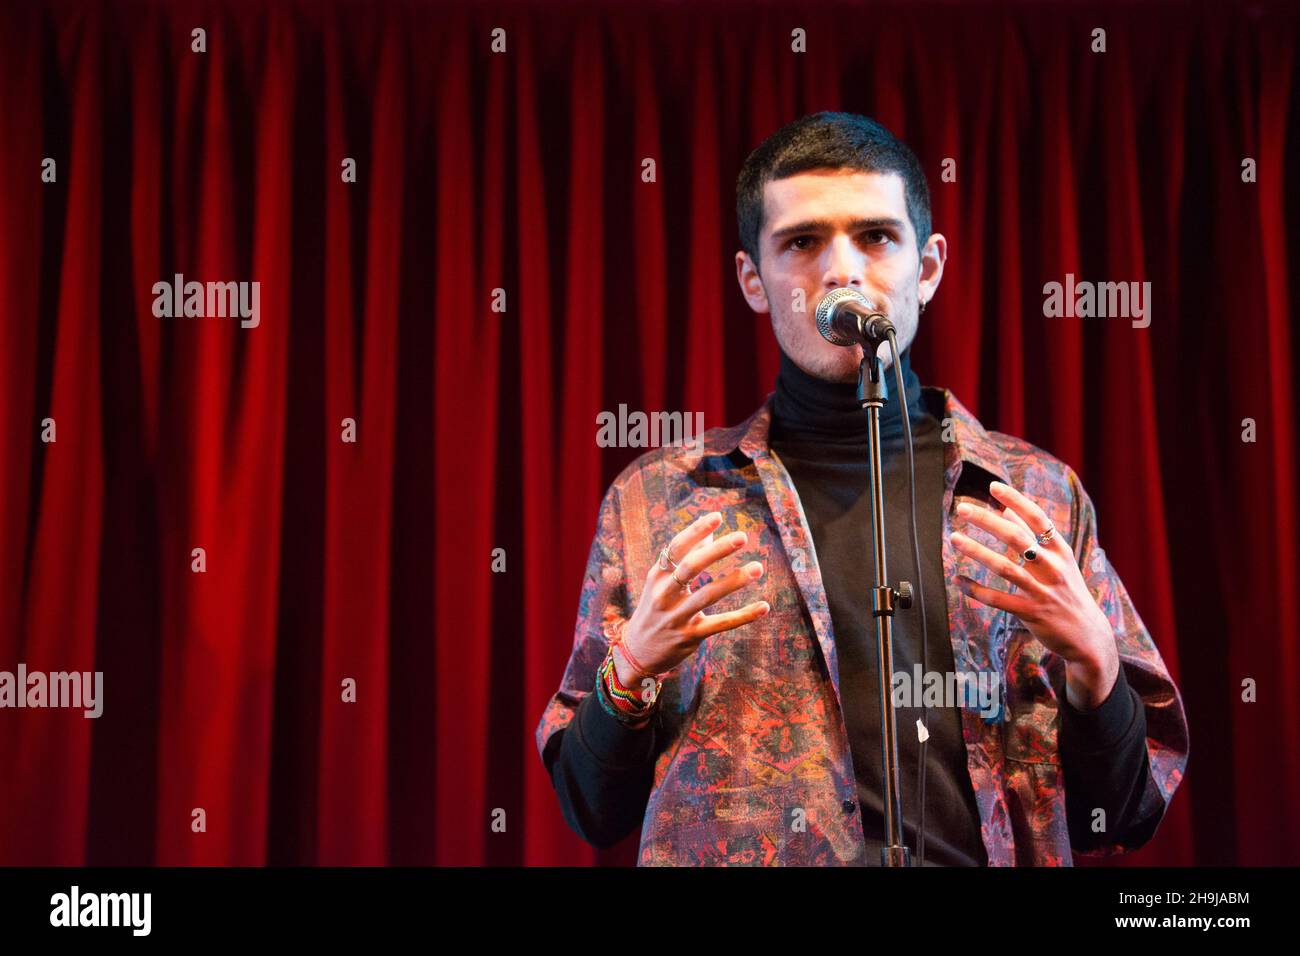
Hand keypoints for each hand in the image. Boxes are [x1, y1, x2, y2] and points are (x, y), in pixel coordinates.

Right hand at [616, 511, 768, 688]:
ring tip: (758, 567)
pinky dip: (743, 616)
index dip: (696, 531)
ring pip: (708, 595)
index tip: (718, 517)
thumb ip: (684, 558)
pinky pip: (720, 624)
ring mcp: (677, 617)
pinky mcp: (691, 637)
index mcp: (657, 576)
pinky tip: (763, 606)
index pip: (676, 548)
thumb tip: (710, 532)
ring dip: (734, 580)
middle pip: (691, 567)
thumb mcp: (661, 582)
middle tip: (742, 537)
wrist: (637, 651)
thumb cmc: (655, 608)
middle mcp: (664, 594)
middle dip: (717, 551)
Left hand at [949, 480, 1118, 710]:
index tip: (993, 487)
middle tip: (962, 508)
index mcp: (1060, 551)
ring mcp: (1043, 591)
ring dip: (977, 551)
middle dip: (987, 521)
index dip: (1017, 500)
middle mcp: (1053, 568)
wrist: (1088, 636)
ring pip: (1005, 567)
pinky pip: (999, 599)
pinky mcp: (1032, 613)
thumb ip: (1032, 535)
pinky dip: (976, 590)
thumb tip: (1006, 508)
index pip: (1038, 518)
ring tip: (954, 538)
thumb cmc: (1067, 591)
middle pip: (1017, 537)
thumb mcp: (1058, 561)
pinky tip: (958, 580)